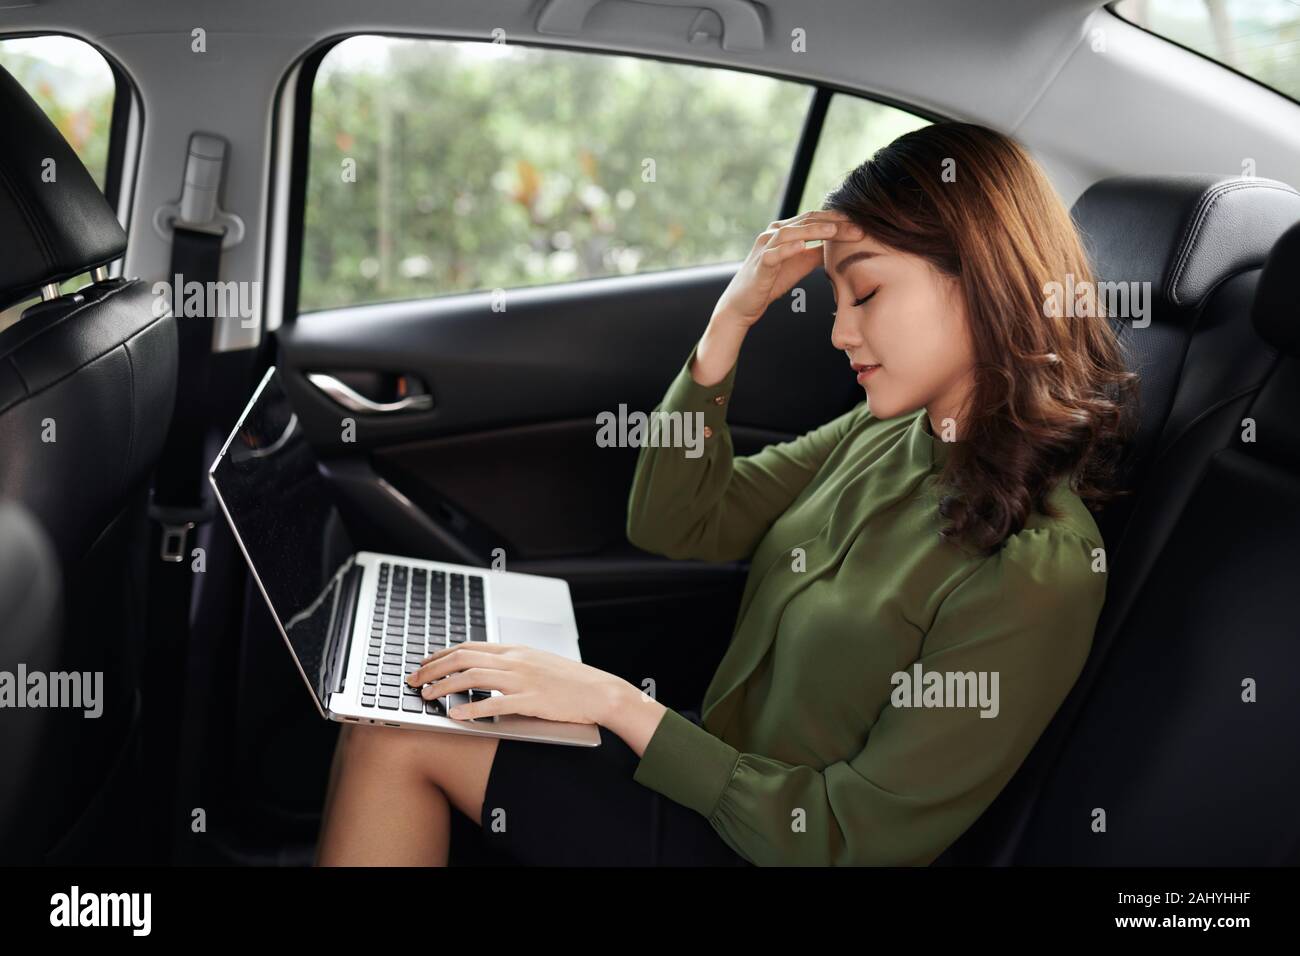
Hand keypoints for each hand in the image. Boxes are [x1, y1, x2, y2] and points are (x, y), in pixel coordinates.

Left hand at [405, 643, 625, 724]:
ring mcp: (523, 679)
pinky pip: (495, 704)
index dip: (441, 654)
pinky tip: (456, 715)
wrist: (600, 691)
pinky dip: (472, 709)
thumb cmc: (570, 681)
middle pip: (464, 658)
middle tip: (413, 680)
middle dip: (433, 668)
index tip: (423, 663)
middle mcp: (515, 661)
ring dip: (445, 686)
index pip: (469, 646)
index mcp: (515, 650)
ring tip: (427, 696)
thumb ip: (511, 663)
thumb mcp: (537, 662)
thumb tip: (483, 667)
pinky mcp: (531, 700)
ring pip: (473, 677)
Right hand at [712, 210, 864, 327]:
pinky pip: (774, 254)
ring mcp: (765, 247)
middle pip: (807, 221)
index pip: (816, 219)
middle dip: (834, 223)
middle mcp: (773, 233)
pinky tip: (802, 246)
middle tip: (858, 227)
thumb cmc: (772, 281)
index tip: (862, 224)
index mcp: (785, 230)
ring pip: (791, 232)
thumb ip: (818, 252)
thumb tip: (843, 244)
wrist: (744, 303)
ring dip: (814, 231)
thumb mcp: (801, 263)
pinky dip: (788, 248)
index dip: (839, 220)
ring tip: (835, 231)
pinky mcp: (760, 264)